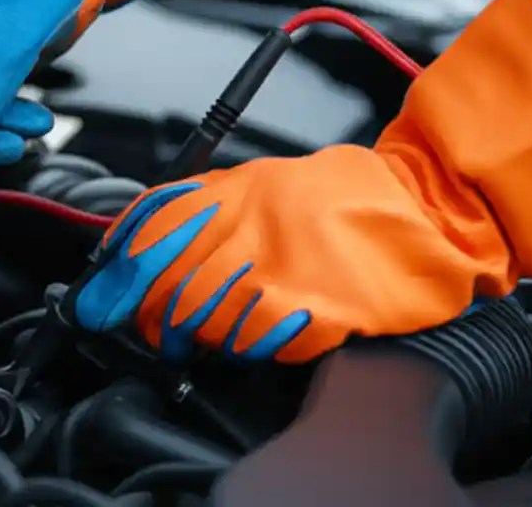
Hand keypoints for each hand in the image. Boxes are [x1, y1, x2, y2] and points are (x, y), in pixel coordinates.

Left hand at [72, 146, 515, 363]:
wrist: (429, 211)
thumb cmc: (348, 201)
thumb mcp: (266, 181)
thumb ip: (206, 206)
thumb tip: (139, 242)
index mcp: (239, 187)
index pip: (152, 225)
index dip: (117, 264)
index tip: (102, 291)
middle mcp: (254, 221)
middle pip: (166, 275)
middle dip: (143, 311)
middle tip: (144, 327)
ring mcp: (285, 264)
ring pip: (201, 313)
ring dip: (189, 335)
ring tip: (193, 341)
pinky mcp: (316, 307)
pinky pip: (253, 341)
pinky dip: (242, 349)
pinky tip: (250, 342)